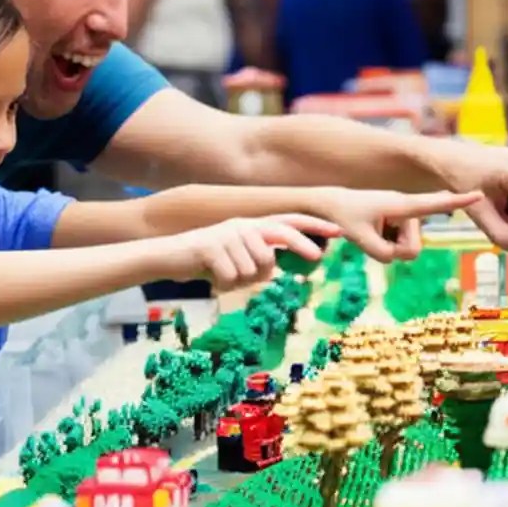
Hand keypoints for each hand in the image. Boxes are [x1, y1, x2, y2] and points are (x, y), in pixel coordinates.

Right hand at [165, 214, 341, 290]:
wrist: (169, 256)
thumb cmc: (208, 262)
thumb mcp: (238, 260)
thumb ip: (258, 262)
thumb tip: (273, 272)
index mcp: (252, 226)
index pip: (287, 222)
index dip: (312, 226)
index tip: (337, 231)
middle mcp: (242, 226)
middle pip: (280, 236)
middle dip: (301, 245)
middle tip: (317, 257)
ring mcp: (227, 235)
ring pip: (255, 268)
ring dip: (242, 281)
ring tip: (224, 276)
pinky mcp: (210, 247)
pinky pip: (233, 277)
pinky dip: (224, 284)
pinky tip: (211, 277)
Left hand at [314, 188, 483, 262]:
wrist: (332, 204)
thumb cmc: (345, 216)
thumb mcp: (359, 238)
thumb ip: (382, 253)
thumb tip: (398, 258)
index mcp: (400, 205)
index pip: (433, 205)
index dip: (457, 202)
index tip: (479, 194)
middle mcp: (406, 210)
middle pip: (412, 250)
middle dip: (394, 251)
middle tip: (369, 235)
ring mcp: (403, 218)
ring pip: (405, 251)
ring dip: (387, 247)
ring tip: (369, 230)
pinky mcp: (399, 224)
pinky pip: (398, 247)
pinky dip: (384, 244)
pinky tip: (372, 231)